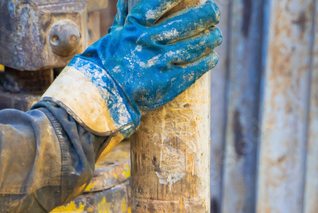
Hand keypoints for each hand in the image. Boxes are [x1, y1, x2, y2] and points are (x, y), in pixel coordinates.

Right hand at [79, 0, 220, 113]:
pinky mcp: (167, 82)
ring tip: (216, 35)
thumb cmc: (105, 65)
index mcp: (134, 28)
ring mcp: (159, 62)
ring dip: (210, 39)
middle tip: (214, 12)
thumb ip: (126, 21)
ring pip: (194, 46)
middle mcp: (148, 42)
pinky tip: (212, 57)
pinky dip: (206, 61)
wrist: (101, 98)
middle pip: (185, 23)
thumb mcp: (114, 37)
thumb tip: (125, 2)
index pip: (159, 3)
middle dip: (205, 15)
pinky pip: (194, 69)